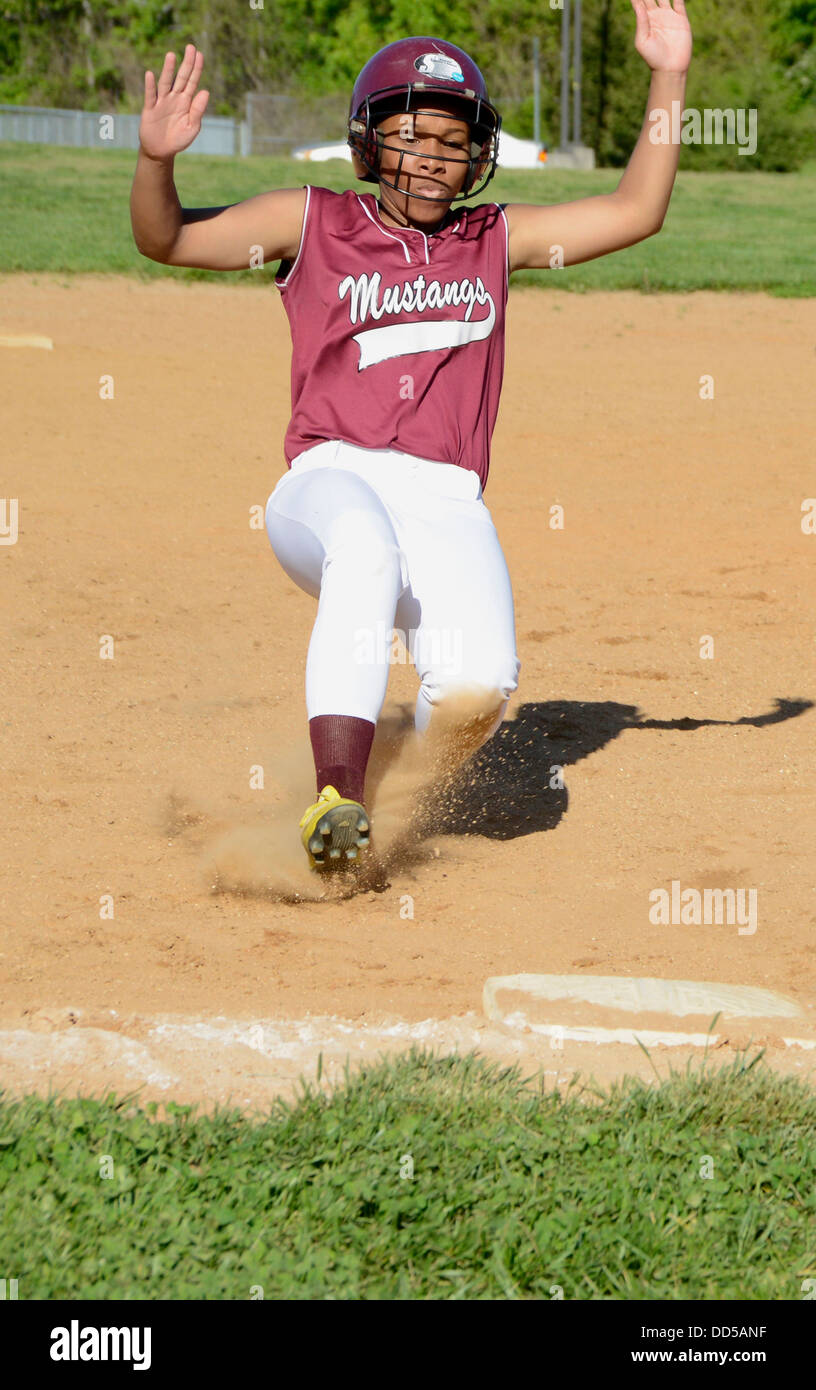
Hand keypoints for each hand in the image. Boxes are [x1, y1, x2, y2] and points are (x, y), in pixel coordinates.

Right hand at [139, 44, 208, 159]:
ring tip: (171, 55)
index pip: (192, 82)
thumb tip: (205, 91)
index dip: (196, 69)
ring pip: (165, 83)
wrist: (161, 151)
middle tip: (190, 47)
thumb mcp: (192, 127)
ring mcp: (162, 102)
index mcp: (186, 102)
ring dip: (168, 70)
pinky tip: (150, 75)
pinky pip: (150, 96)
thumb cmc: (178, 139)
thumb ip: (198, 110)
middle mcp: (174, 98)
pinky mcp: (150, 109)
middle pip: (181, 78)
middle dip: (186, 63)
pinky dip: (150, 86)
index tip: (200, 54)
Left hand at [630, 0, 691, 73]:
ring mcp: (669, 15)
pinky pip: (679, 1)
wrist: (670, 68)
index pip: (639, 0)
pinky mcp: (681, 18)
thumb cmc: (653, 58)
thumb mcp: (643, 40)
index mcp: (645, 19)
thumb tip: (637, 3)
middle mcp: (656, 15)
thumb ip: (641, 21)